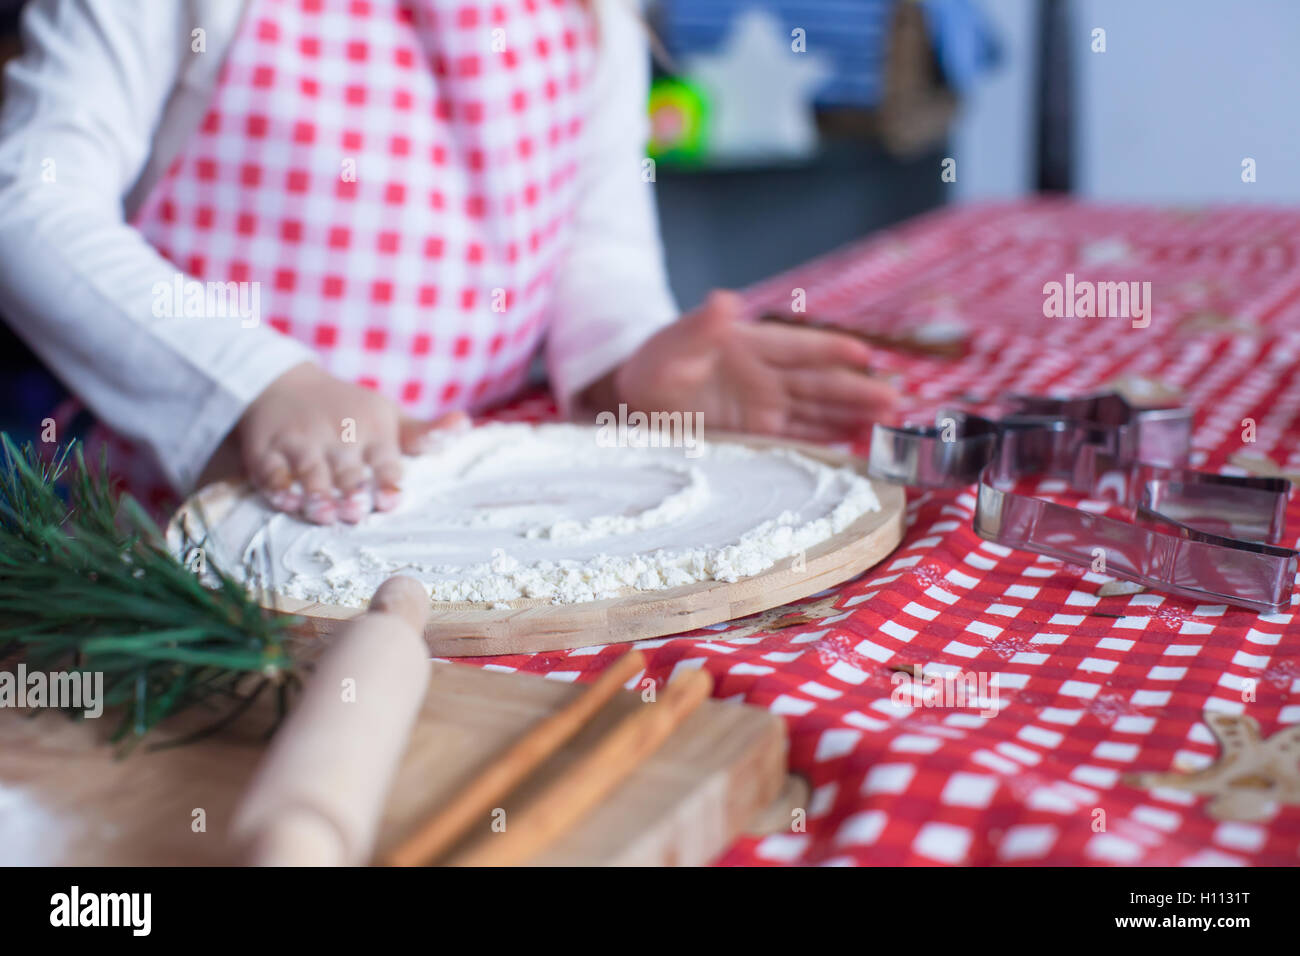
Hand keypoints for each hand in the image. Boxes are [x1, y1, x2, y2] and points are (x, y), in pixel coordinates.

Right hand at [234, 363, 464, 523]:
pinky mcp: (266, 449)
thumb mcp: (387, 417)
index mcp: (372, 431)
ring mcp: (300, 442)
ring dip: (316, 492)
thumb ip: (423, 433)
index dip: (388, 480)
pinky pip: (270, 470)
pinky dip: (276, 485)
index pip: (385, 460)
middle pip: (346, 470)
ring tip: (322, 513)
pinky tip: (284, 501)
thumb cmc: (348, 411)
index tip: (390, 500)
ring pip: (309, 471)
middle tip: (355, 511)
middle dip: (351, 490)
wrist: (282, 383)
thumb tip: (465, 424)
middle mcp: (337, 436)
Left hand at [609, 290, 897, 441]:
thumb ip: (700, 327)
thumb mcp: (671, 345)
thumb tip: (726, 300)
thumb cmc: (653, 365)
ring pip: (815, 410)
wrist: (633, 402)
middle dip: (855, 390)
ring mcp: (762, 406)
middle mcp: (764, 376)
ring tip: (887, 420)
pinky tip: (854, 440)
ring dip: (850, 414)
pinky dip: (825, 438)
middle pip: (817, 382)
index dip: (831, 350)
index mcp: (750, 346)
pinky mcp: (755, 434)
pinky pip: (797, 436)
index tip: (864, 354)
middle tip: (894, 399)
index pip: (797, 348)